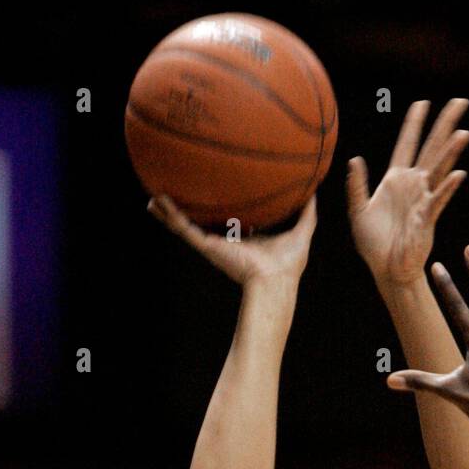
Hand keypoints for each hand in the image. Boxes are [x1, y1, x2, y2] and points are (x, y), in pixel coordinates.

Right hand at [148, 193, 316, 286]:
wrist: (275, 281)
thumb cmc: (288, 264)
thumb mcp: (302, 231)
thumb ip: (308, 210)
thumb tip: (314, 188)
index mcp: (244, 239)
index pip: (228, 221)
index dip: (219, 209)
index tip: (210, 195)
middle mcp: (226, 242)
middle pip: (203, 222)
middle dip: (189, 211)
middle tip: (174, 194)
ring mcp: (215, 245)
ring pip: (186, 225)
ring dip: (169, 213)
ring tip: (153, 197)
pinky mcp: (209, 247)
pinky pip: (184, 228)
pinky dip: (169, 216)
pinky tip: (156, 202)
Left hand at [348, 99, 468, 288]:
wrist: (387, 270)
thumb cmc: (374, 244)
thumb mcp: (358, 211)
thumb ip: (356, 185)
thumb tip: (355, 158)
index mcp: (395, 180)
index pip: (407, 144)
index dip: (414, 123)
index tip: (423, 102)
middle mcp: (413, 185)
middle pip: (432, 148)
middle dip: (445, 124)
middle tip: (461, 102)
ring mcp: (422, 200)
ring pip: (439, 169)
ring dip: (451, 152)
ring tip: (464, 132)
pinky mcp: (427, 219)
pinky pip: (438, 200)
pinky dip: (447, 187)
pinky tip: (458, 174)